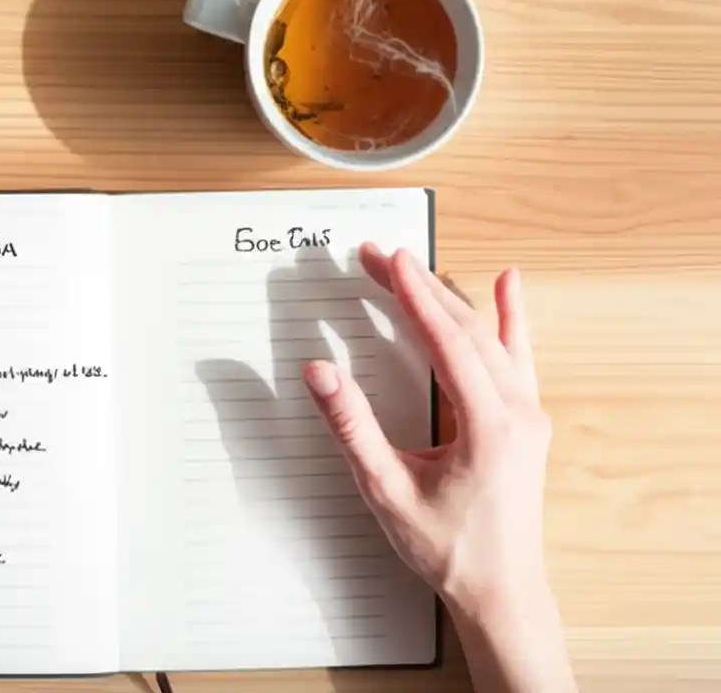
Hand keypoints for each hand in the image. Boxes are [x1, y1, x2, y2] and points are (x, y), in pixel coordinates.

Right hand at [302, 245, 574, 692]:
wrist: (501, 591)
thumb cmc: (447, 549)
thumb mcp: (386, 489)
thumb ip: (351, 428)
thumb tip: (320, 374)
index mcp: (488, 426)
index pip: (447, 340)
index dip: (413, 296)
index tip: (389, 259)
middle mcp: (517, 412)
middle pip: (466, 330)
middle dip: (421, 288)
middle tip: (381, 257)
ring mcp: (528, 415)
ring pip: (491, 338)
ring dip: (451, 299)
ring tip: (418, 266)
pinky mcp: (526, 422)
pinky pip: (519, 356)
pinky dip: (511, 318)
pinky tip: (509, 286)